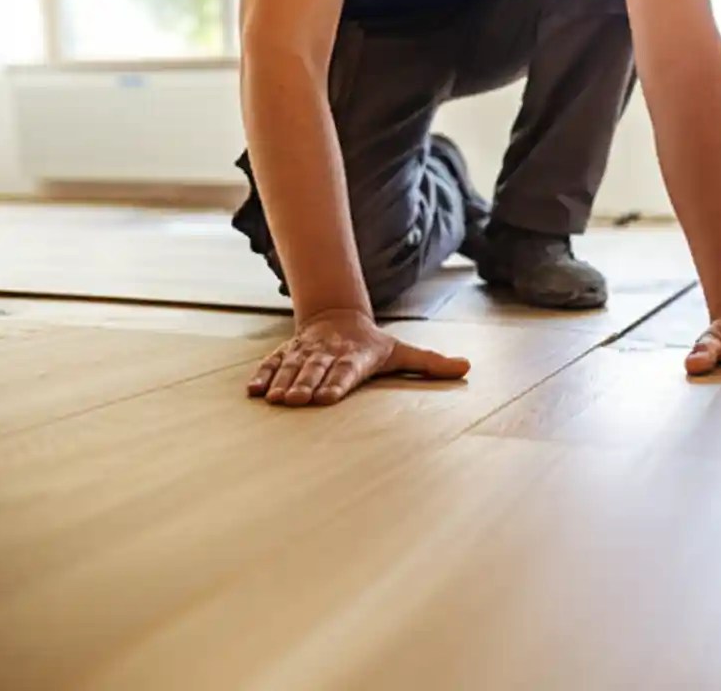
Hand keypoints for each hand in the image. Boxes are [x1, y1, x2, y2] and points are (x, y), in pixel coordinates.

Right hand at [247, 309, 470, 406]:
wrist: (337, 318)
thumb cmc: (373, 344)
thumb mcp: (402, 352)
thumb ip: (431, 364)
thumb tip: (467, 367)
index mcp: (356, 356)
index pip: (347, 370)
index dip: (338, 382)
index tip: (329, 397)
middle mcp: (329, 353)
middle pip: (316, 370)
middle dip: (306, 384)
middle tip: (296, 401)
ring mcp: (306, 353)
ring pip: (293, 367)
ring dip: (282, 382)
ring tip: (274, 399)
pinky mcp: (289, 354)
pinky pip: (273, 363)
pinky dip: (263, 375)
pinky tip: (254, 391)